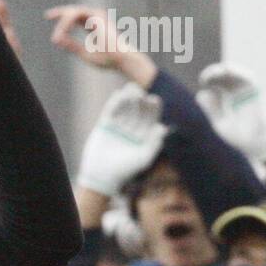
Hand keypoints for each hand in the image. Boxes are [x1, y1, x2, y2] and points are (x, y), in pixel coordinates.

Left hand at [46, 4, 156, 87]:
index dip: (64, 17)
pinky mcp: (97, 17)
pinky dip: (67, 23)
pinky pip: (77, 15)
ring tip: (56, 36)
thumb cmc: (107, 59)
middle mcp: (96, 18)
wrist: (121, 60)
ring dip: (63, 23)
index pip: (76, 17)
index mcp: (93, 25)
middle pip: (74, 11)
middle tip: (47, 15)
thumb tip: (56, 40)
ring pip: (75, 12)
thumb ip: (72, 46)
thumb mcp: (84, 52)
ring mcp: (97, 16)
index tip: (50, 17)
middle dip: (61, 13)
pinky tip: (62, 33)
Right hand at [77, 82, 166, 197]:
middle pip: (138, 109)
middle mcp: (132, 128)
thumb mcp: (144, 158)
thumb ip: (155, 144)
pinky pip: (111, 110)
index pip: (151, 116)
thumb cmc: (126, 170)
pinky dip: (115, 102)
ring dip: (128, 97)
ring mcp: (118, 125)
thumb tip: (162, 127)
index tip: (154, 100)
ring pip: (125, 107)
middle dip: (140, 100)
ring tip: (131, 88)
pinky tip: (119, 94)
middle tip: (141, 94)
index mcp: (144, 134)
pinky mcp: (105, 125)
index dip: (153, 107)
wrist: (102, 176)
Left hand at [197, 63, 265, 164]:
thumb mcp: (217, 124)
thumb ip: (210, 109)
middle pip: (224, 78)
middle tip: (205, 77)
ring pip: (235, 75)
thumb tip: (201, 93)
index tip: (202, 83)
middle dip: (214, 74)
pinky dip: (238, 72)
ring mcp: (246, 93)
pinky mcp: (255, 92)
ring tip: (214, 73)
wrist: (252, 145)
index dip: (209, 80)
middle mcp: (235, 95)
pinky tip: (228, 70)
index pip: (215, 86)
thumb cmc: (235, 139)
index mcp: (225, 102)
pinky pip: (247, 78)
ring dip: (225, 71)